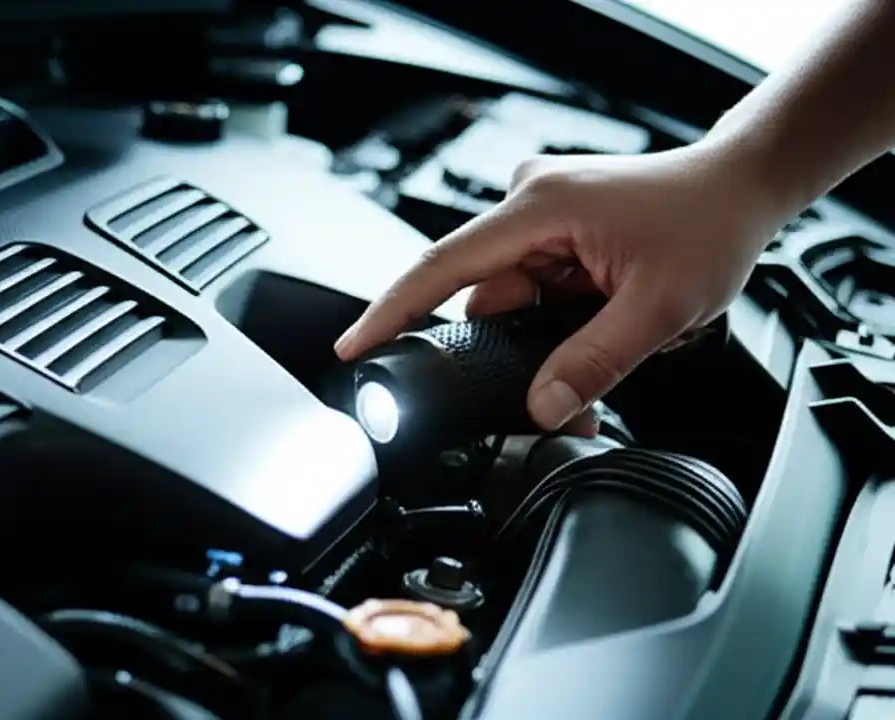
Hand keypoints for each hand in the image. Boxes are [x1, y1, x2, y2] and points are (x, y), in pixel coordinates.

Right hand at [334, 142, 793, 433]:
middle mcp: (529, 201)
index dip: (391, 310)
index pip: (442, 265)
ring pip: (511, 294)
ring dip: (545, 326)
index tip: (353, 346)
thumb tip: (543, 407)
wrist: (741, 186)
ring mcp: (539, 212)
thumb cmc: (709, 224)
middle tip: (566, 375)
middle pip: (485, 292)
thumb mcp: (659, 308)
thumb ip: (594, 363)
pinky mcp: (553, 225)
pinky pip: (531, 283)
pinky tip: (598, 312)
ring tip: (609, 325)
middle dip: (515, 340)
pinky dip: (554, 312)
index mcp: (539, 207)